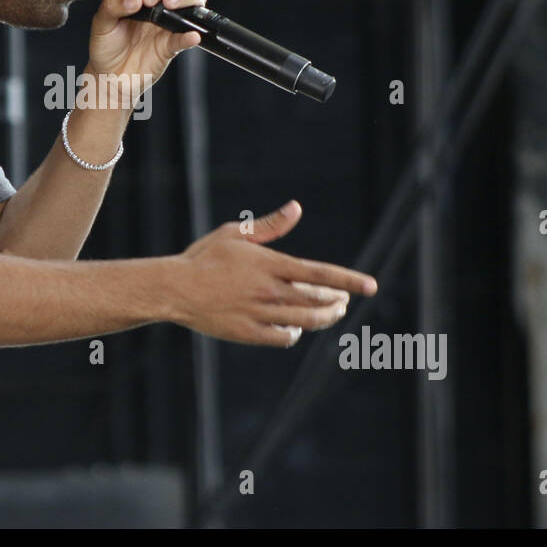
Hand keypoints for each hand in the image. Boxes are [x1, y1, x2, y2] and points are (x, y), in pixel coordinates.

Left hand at [87, 0, 205, 92]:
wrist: (108, 75)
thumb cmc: (106, 45)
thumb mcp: (101, 21)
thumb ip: (112, 5)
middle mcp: (159, 4)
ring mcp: (168, 23)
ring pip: (191, 0)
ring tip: (168, 5)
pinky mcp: (172, 45)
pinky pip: (186, 37)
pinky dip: (190, 35)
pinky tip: (190, 35)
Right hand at [165, 200, 377, 347]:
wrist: (175, 289)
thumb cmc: (204, 257)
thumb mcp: (235, 234)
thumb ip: (269, 226)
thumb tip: (296, 208)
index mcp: (270, 265)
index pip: (320, 273)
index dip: (348, 280)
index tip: (371, 286)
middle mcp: (270, 291)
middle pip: (317, 302)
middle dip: (338, 302)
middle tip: (345, 300)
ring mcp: (260, 314)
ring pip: (306, 322)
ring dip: (325, 318)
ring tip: (333, 314)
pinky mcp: (249, 334)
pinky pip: (284, 337)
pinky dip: (296, 332)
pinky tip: (297, 328)